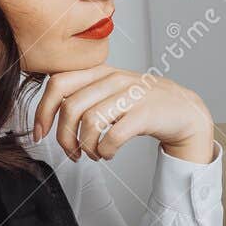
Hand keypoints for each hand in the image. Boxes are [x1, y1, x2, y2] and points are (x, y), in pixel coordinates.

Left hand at [35, 66, 213, 163]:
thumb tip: (47, 113)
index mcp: (100, 72)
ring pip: (90, 122)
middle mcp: (114, 79)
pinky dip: (105, 151)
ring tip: (94, 154)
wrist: (185, 110)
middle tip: (71, 152)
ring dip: (86, 146)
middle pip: (70, 107)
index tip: (40, 132)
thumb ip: (83, 94)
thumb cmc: (143, 105)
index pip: (58, 83)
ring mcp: (131, 95)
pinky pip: (113, 136)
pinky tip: (108, 154)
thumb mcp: (111, 91)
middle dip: (64, 137)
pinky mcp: (145, 114)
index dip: (43, 110)